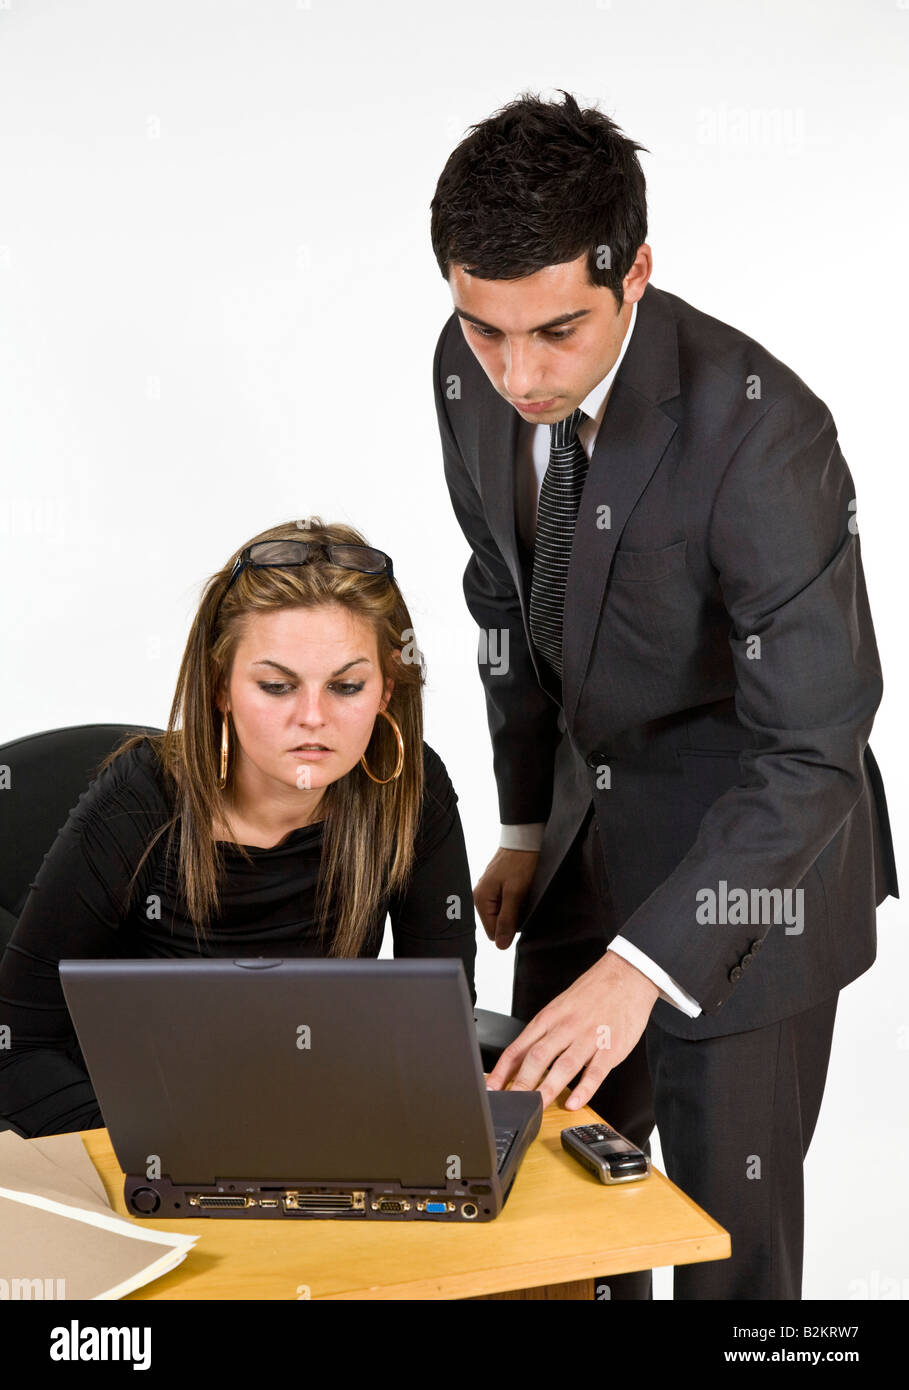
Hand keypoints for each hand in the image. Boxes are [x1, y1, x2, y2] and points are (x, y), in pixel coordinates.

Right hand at [473, 847, 539, 948]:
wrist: (526, 838)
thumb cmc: (521, 862)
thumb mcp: (516, 893)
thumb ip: (507, 920)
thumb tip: (501, 946)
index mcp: (480, 899)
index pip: (493, 933)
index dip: (510, 928)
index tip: (520, 910)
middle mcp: (479, 896)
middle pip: (497, 924)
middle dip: (513, 917)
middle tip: (523, 899)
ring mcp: (487, 891)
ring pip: (503, 914)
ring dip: (516, 908)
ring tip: (523, 892)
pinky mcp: (496, 886)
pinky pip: (506, 903)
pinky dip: (516, 900)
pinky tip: (521, 888)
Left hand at [485, 951, 659, 1110]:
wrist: (627, 975)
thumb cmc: (593, 992)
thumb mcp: (560, 1006)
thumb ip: (543, 1032)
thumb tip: (521, 1058)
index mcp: (550, 1017)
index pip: (519, 1046)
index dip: (502, 1070)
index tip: (491, 1088)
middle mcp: (566, 1027)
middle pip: (537, 1057)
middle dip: (522, 1083)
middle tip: (512, 1103)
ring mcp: (589, 1037)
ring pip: (564, 1066)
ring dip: (548, 1089)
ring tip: (536, 1106)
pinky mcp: (612, 1047)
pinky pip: (596, 1072)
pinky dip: (584, 1089)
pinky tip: (574, 1102)